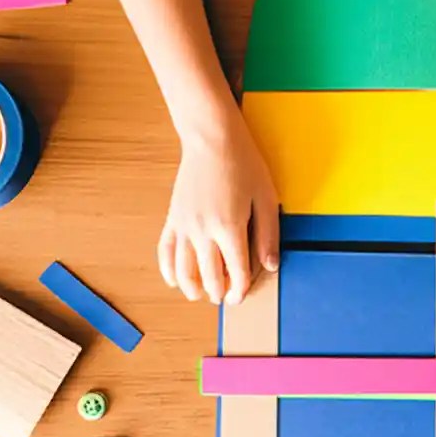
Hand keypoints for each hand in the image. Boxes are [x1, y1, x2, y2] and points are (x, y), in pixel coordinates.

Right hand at [157, 120, 279, 304]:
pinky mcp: (173, 218)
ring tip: (203, 293)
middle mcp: (203, 231)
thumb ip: (269, 235)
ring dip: (193, 288)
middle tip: (226, 297)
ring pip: (183, 271)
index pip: (237, 273)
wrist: (211, 139)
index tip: (242, 295)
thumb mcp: (266, 198)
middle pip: (209, 277)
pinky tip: (176, 281)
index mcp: (229, 228)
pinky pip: (165, 252)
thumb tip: (270, 266)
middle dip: (219, 293)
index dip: (241, 290)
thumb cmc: (243, 164)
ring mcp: (184, 226)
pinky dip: (168, 271)